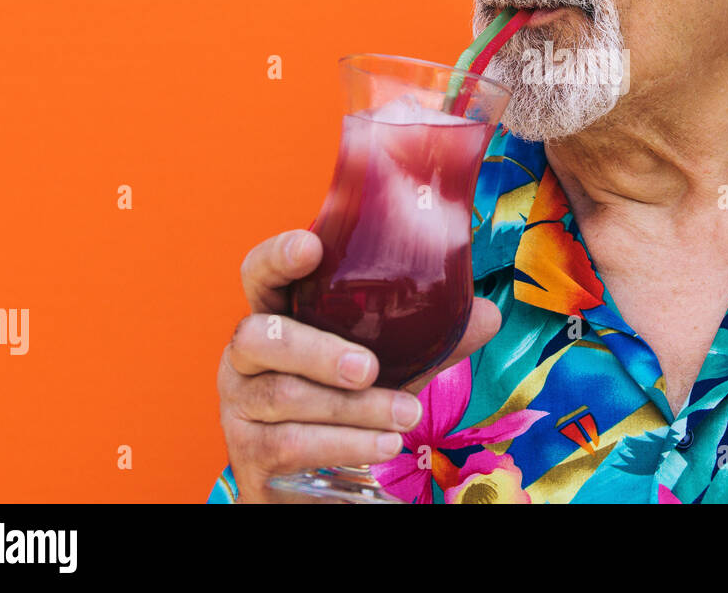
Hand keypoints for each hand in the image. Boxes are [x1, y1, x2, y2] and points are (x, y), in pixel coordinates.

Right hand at [216, 229, 500, 501]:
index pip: (258, 272)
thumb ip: (428, 338)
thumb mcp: (388, 365)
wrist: (312, 480)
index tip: (311, 246)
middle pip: (261, 337)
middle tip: (369, 368)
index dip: (278, 257)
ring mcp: (239, 405)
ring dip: (354, 408)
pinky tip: (384, 444)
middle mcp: (245, 356)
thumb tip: (488, 314)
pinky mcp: (248, 453)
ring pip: (285, 396)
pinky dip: (345, 444)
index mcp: (276, 315)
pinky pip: (291, 443)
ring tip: (407, 417)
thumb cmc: (345, 402)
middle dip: (318, 350)